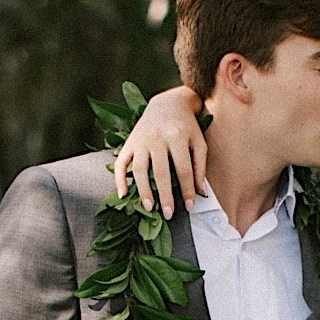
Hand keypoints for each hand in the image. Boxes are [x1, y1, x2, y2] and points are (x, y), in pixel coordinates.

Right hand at [114, 86, 206, 216]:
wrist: (168, 104)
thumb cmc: (186, 126)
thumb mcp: (199, 142)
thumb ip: (200, 166)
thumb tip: (200, 192)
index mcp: (177, 137)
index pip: (182, 169)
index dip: (186, 190)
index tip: (189, 207)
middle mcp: (157, 138)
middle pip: (160, 172)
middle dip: (165, 196)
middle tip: (168, 215)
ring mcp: (140, 141)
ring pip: (139, 170)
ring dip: (143, 191)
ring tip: (149, 208)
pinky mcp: (129, 143)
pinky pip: (120, 163)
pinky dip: (119, 180)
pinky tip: (123, 195)